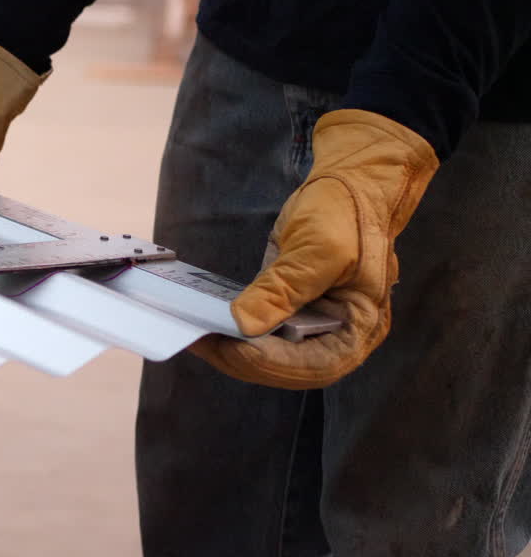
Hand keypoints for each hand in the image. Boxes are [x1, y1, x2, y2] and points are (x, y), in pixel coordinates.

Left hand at [192, 110, 438, 388]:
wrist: (349, 187)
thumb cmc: (347, 214)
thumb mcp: (319, 249)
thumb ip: (284, 289)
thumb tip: (244, 324)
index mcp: (360, 326)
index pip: (316, 365)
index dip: (274, 364)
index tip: (234, 348)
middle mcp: (336, 335)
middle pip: (288, 368)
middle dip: (243, 360)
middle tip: (202, 343)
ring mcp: (310, 325)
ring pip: (269, 356)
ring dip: (231, 351)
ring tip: (196, 336)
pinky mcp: (287, 310)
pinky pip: (259, 331)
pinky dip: (232, 332)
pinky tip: (205, 323)